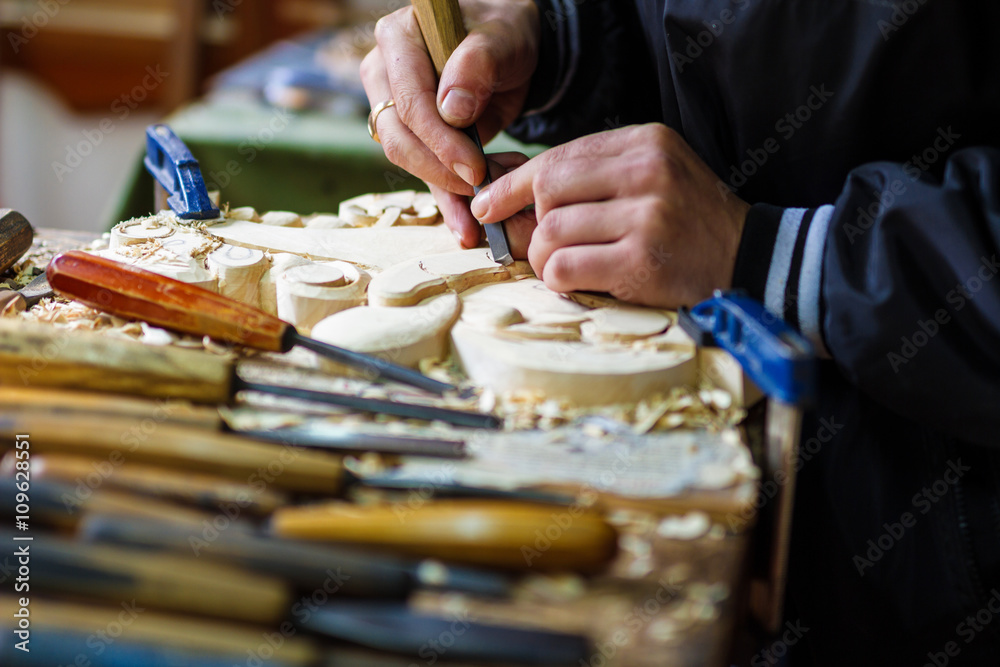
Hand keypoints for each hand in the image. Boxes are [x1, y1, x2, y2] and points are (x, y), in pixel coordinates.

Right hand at [360, 1, 539, 245]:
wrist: (512, 52)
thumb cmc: (506, 35)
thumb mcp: (504, 38)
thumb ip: (479, 62)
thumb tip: (451, 109)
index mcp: (399, 38)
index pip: (409, 99)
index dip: (439, 140)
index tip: (474, 169)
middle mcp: (384, 71)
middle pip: (398, 135)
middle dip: (438, 171)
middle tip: (478, 193)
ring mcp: (391, 104)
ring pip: (405, 159)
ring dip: (443, 193)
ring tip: (478, 220)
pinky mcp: (409, 135)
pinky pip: (422, 172)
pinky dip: (446, 201)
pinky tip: (466, 227)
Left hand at [470, 124, 750, 307]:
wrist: (748, 257)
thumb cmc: (688, 219)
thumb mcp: (652, 175)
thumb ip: (594, 176)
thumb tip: (511, 194)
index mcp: (644, 142)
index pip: (558, 157)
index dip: (513, 183)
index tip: (487, 202)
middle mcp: (646, 172)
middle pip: (548, 190)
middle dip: (530, 221)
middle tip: (537, 243)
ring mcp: (646, 217)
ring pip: (551, 232)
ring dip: (542, 256)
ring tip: (561, 266)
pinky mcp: (641, 261)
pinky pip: (565, 268)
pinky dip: (557, 278)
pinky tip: (575, 281)